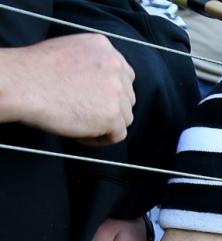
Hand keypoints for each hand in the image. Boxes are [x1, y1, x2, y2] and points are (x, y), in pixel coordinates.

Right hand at [0, 34, 134, 144]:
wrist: (22, 83)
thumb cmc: (34, 70)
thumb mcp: (69, 51)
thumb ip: (91, 63)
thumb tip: (100, 84)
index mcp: (104, 47)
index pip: (124, 74)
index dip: (112, 91)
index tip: (96, 100)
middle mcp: (115, 66)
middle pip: (127, 96)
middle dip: (110, 108)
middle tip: (86, 114)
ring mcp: (116, 91)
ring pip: (125, 116)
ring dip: (106, 124)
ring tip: (81, 125)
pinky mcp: (112, 114)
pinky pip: (118, 135)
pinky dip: (101, 139)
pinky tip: (82, 135)